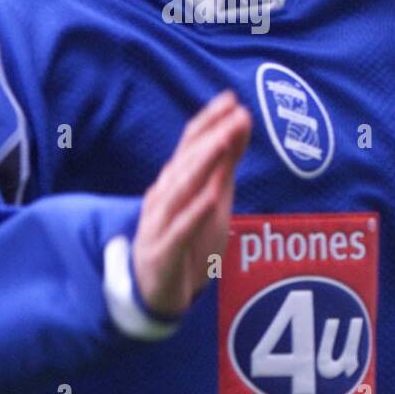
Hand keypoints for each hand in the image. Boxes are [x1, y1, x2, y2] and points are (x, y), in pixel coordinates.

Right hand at [132, 90, 252, 318]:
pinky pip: (179, 230)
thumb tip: (240, 124)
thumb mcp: (213, 200)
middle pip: (187, 161)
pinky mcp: (162, 253)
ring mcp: (159, 224)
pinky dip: (193, 213)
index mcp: (175, 181)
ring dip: (203, 164)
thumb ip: (225, 165)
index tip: (232, 99)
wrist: (154, 294)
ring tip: (223, 142)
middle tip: (236, 115)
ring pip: (181, 190)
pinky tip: (209, 198)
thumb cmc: (186, 242)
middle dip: (212, 137)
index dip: (210, 121)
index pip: (190, 144)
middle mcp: (164, 196)